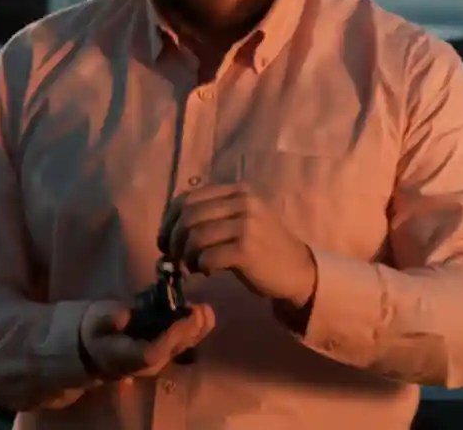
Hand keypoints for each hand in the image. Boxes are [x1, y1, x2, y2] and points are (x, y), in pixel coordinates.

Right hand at [78, 300, 214, 379]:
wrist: (96, 346)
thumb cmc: (96, 332)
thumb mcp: (96, 322)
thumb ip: (109, 319)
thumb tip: (123, 316)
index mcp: (131, 358)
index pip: (155, 351)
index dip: (172, 335)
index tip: (186, 314)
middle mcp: (150, 363)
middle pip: (175, 350)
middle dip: (190, 330)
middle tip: (202, 309)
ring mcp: (159, 358)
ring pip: (182, 347)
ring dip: (196, 329)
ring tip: (206, 310)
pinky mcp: (165, 350)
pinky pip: (182, 341)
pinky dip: (193, 327)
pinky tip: (201, 312)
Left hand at [159, 183, 316, 305]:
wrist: (297, 270)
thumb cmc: (263, 247)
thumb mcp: (240, 220)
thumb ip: (211, 216)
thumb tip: (168, 230)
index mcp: (237, 190)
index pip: (188, 198)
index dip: (169, 220)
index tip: (165, 240)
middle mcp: (243, 201)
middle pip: (188, 216)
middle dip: (173, 240)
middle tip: (174, 258)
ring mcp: (246, 224)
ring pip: (195, 237)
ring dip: (186, 256)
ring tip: (192, 267)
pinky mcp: (247, 249)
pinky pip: (207, 257)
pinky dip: (200, 267)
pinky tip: (208, 271)